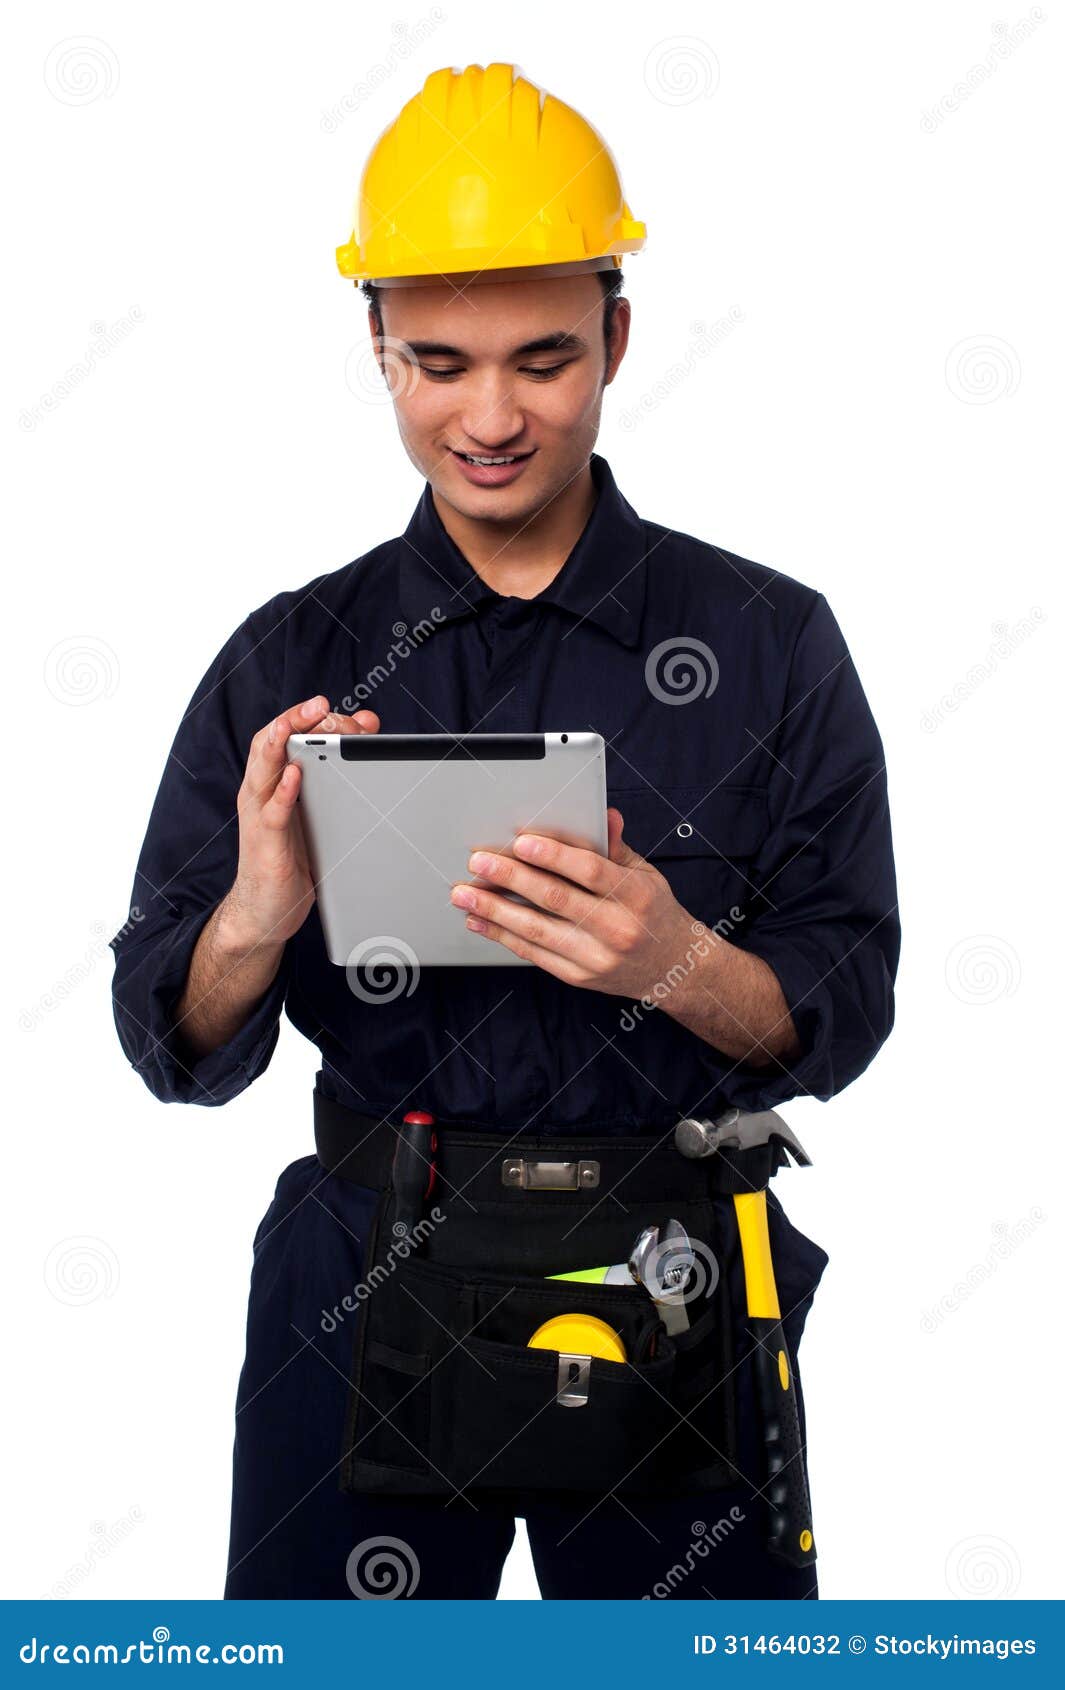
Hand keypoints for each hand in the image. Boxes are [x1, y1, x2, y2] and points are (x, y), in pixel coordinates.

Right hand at [220, 696, 380, 952]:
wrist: (266, 910)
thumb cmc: (293, 857)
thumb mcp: (316, 810)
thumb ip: (335, 772)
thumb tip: (365, 729)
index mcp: (272, 781)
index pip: (283, 735)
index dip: (305, 716)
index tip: (333, 706)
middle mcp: (260, 792)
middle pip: (270, 742)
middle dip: (295, 719)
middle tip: (320, 704)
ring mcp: (259, 815)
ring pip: (263, 770)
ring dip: (279, 744)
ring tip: (294, 724)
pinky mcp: (265, 843)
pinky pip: (272, 812)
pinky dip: (283, 792)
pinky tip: (296, 776)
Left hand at [447, 808, 700, 995]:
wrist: (672, 968)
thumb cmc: (653, 913)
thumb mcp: (645, 875)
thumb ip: (616, 848)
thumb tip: (604, 815)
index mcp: (635, 895)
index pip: (590, 871)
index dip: (554, 855)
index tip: (521, 842)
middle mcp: (616, 928)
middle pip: (556, 899)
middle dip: (511, 878)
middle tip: (479, 862)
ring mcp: (595, 956)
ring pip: (537, 930)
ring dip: (495, 909)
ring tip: (465, 893)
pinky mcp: (578, 975)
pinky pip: (534, 953)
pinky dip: (502, 935)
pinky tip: (479, 920)